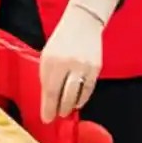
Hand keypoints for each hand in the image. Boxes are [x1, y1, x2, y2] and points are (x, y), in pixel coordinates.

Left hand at [39, 0, 115, 122]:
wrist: (82, 24)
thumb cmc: (61, 41)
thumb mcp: (47, 56)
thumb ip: (47, 75)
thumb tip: (47, 98)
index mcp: (51, 61)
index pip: (49, 90)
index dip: (48, 107)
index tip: (46, 118)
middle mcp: (67, 64)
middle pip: (64, 95)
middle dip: (59, 109)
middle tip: (56, 116)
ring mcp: (83, 66)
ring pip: (77, 94)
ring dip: (70, 106)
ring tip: (65, 110)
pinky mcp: (95, 68)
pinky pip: (89, 89)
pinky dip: (82, 98)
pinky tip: (77, 102)